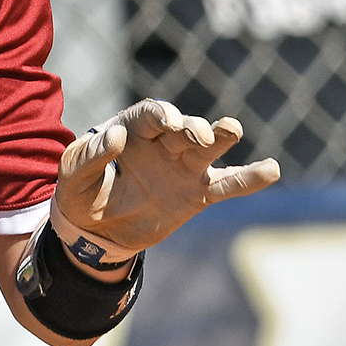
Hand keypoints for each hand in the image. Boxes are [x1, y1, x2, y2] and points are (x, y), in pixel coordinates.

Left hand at [51, 99, 279, 259]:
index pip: (150, 115)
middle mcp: (162, 143)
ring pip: (208, 149)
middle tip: (199, 135)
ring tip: (232, 128)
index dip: (160, 115)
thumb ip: (92, 156)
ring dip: (221, 137)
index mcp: (132, 130)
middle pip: (183, 128)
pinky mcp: (197, 193)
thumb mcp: (74, 175)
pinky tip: (271, 170)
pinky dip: (248, 179)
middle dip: (192, 128)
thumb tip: (116, 136)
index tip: (168, 122)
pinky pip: (226, 184)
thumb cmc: (80, 193)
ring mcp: (183, 167)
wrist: (94, 230)